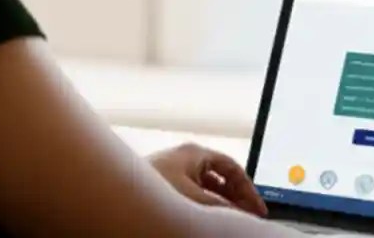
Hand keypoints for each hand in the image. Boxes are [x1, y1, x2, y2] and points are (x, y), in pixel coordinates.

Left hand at [147, 142, 268, 216]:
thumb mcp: (194, 199)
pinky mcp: (163, 184)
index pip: (232, 167)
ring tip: (229, 221)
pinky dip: (204, 205)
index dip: (248, 189)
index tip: (257, 208)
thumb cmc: (151, 188)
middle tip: (247, 217)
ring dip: (219, 203)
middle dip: (235, 198)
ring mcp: (173, 170)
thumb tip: (241, 215)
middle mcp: (185, 158)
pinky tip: (207, 218)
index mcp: (195, 153)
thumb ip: (221, 206)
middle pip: (220, 177)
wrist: (116, 194)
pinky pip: (192, 192)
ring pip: (206, 187)